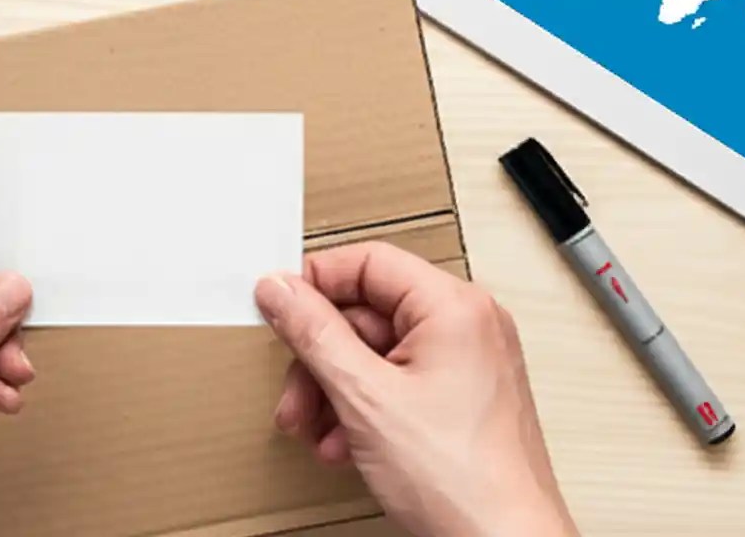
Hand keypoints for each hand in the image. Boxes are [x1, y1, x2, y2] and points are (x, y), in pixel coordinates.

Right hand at [255, 242, 576, 536]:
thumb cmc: (464, 481)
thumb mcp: (365, 397)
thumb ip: (314, 334)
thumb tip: (280, 289)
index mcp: (454, 307)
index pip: (368, 262)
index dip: (315, 283)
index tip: (277, 308)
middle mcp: (466, 327)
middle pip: (365, 314)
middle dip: (319, 358)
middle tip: (295, 395)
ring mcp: (466, 364)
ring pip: (374, 354)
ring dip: (333, 391)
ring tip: (316, 430)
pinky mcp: (459, 400)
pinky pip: (394, 384)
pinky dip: (360, 410)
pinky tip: (344, 445)